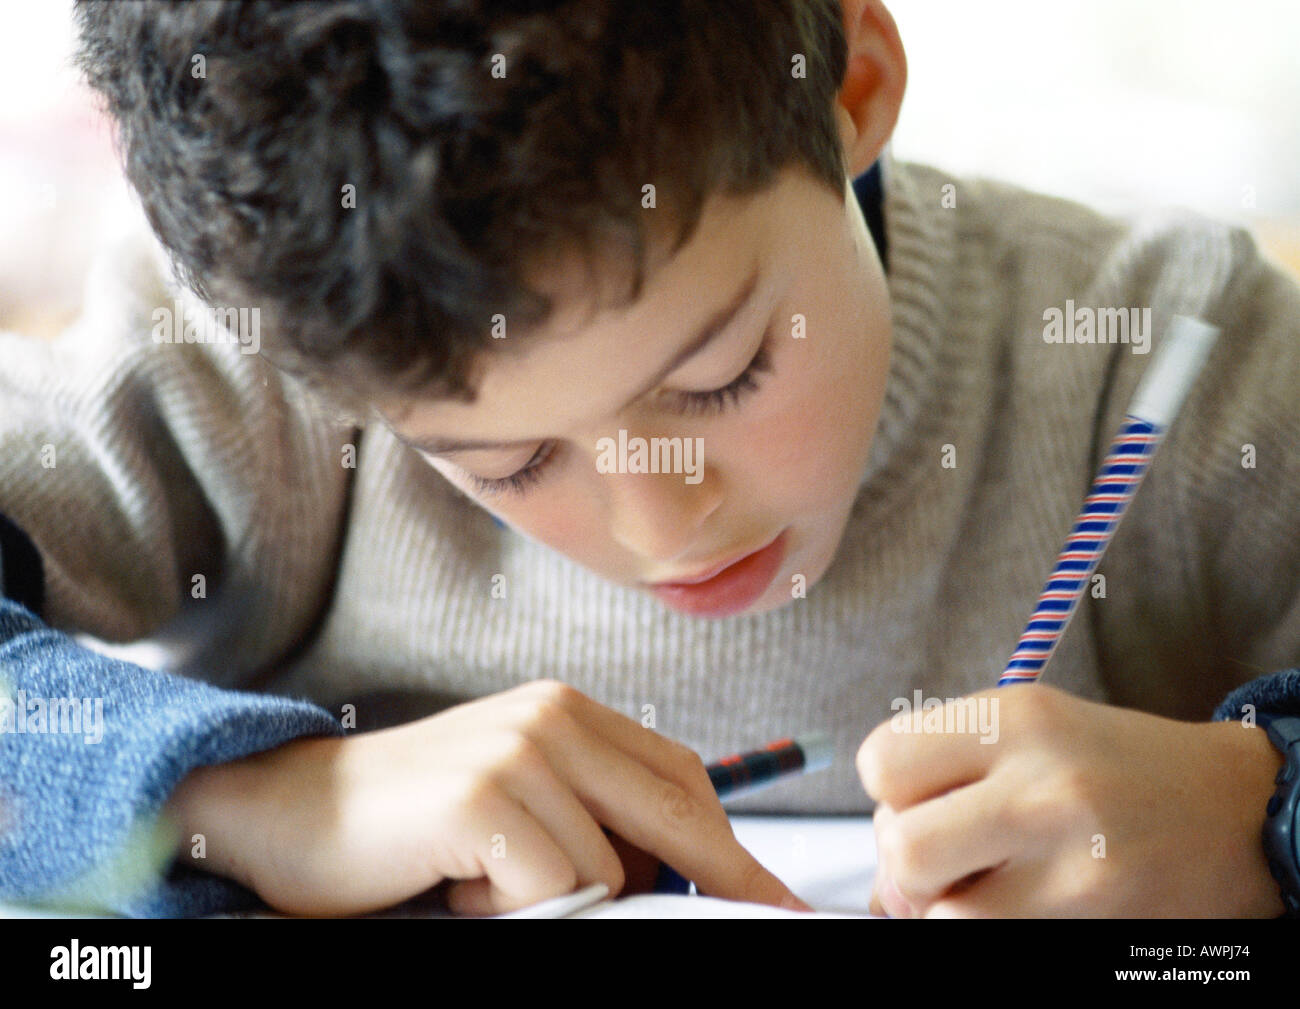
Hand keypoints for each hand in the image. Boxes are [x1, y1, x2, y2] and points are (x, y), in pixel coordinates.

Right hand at [170, 679, 809, 915]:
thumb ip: (595, 819)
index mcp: (567, 710)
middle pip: (675, 813)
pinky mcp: (484, 798)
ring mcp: (519, 752)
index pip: (680, 777)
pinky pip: (552, 888)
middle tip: (761, 918)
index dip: (727, 844)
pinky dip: (509, 907)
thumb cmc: (412, 823)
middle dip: (716, 880)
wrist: (290, 812)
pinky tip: (455, 883)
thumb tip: (681, 879)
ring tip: (480, 881)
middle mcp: (551, 716)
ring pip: (608, 870)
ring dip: (558, 901)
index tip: (770, 896)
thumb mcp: (521, 802)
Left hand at [856, 683, 1284, 916]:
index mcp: (1015, 715)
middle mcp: (1041, 781)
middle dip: (907, 862)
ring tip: (987, 883)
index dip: (888, 792)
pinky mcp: (1095, 913)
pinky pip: (992, 937)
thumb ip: (945, 781)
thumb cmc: (1113, 767)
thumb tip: (883, 888)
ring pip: (942, 912)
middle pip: (901, 845)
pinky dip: (988, 927)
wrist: (1238, 809)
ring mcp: (1072, 855)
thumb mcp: (1028, 733)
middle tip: (946, 856)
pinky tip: (1021, 903)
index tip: (920, 799)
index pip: (882, 761)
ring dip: (948, 906)